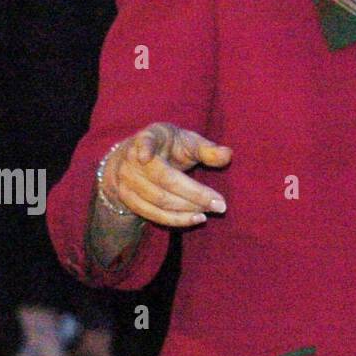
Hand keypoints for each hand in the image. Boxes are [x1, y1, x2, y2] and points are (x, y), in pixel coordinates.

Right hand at [102, 122, 230, 227]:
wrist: (137, 160)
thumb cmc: (170, 147)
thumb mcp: (187, 141)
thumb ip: (207, 149)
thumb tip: (228, 155)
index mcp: (150, 137)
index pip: (145, 141)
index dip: (144, 148)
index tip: (145, 157)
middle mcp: (132, 160)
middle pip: (163, 179)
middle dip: (194, 194)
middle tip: (220, 204)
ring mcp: (127, 181)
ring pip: (158, 200)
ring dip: (186, 209)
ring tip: (211, 211)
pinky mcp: (127, 199)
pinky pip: (151, 213)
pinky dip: (174, 219)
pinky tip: (196, 218)